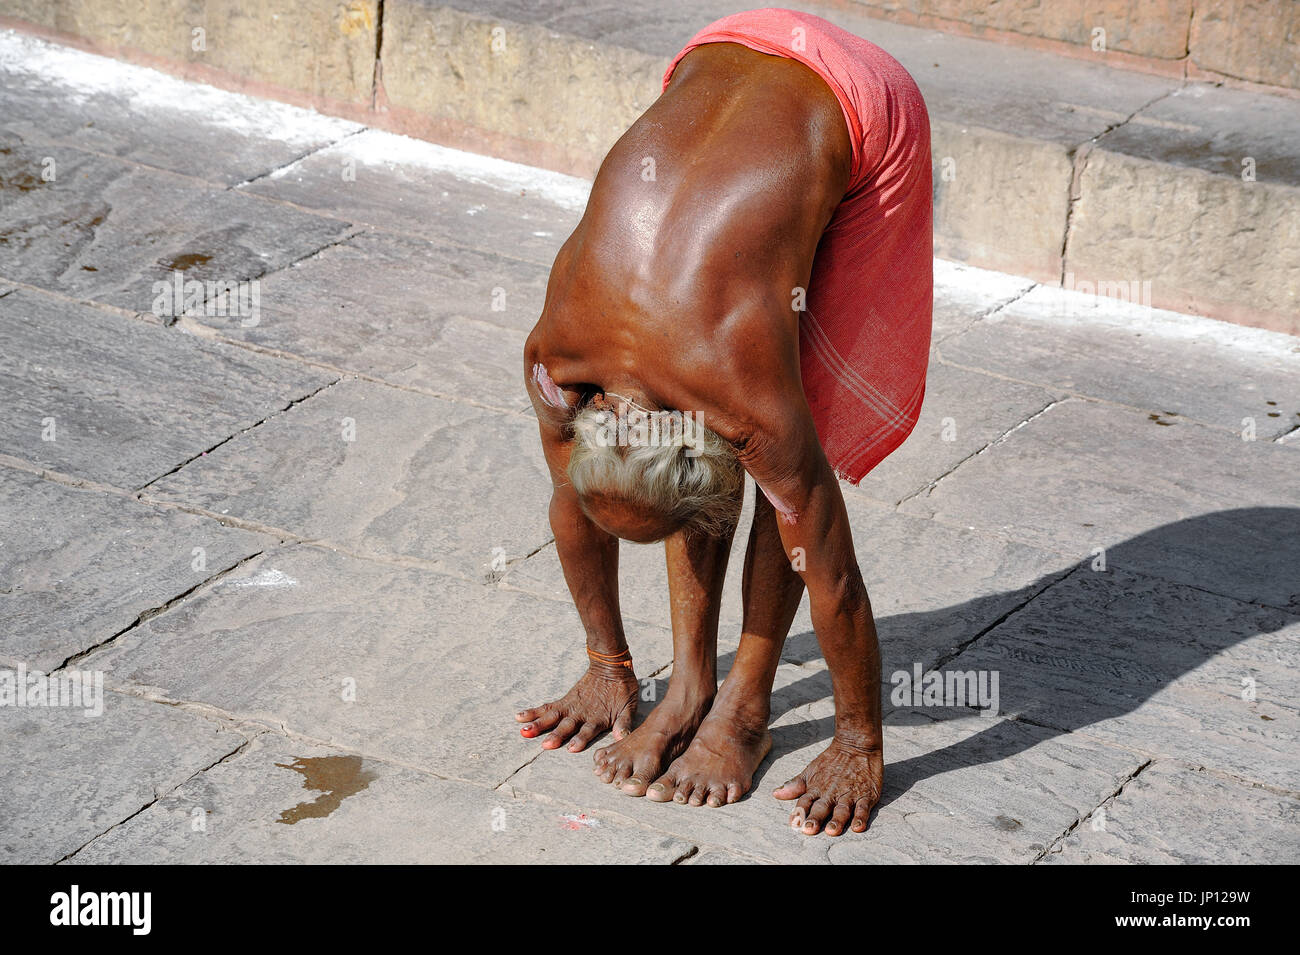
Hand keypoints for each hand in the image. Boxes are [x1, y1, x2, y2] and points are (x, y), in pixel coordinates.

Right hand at [516, 663, 639, 751]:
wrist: (611, 665)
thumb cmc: (622, 689)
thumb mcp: (629, 706)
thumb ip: (624, 723)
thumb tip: (622, 737)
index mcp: (598, 718)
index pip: (588, 730)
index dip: (580, 739)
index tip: (571, 748)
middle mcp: (582, 714)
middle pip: (567, 726)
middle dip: (556, 735)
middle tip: (546, 744)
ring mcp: (572, 707)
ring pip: (552, 717)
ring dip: (539, 725)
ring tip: (525, 732)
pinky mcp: (565, 700)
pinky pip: (547, 707)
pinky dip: (533, 712)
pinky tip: (519, 717)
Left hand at [774, 737, 882, 834]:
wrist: (856, 745)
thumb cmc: (831, 760)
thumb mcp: (810, 771)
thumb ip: (795, 785)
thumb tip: (776, 794)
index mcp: (817, 789)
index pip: (805, 802)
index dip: (799, 813)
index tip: (794, 824)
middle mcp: (832, 794)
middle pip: (822, 808)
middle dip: (815, 819)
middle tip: (809, 830)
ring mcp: (849, 795)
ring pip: (842, 810)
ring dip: (837, 820)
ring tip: (832, 830)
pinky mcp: (866, 795)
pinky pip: (864, 808)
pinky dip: (861, 817)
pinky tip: (858, 826)